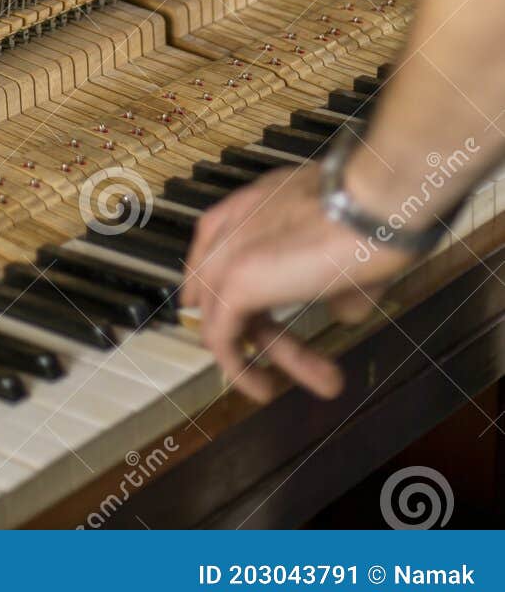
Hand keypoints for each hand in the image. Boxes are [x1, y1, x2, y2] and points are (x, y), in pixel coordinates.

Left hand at [181, 163, 413, 403]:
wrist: (374, 206)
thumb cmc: (375, 218)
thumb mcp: (354, 253)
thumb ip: (339, 283)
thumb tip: (343, 310)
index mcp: (260, 201)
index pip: (216, 239)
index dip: (221, 280)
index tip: (239, 312)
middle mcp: (236, 222)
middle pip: (225, 284)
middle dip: (265, 328)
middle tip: (305, 356)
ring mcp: (228, 253)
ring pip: (230, 316)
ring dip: (277, 353)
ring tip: (324, 382)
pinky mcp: (232, 283)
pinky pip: (221, 337)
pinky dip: (239, 369)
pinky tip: (268, 389)